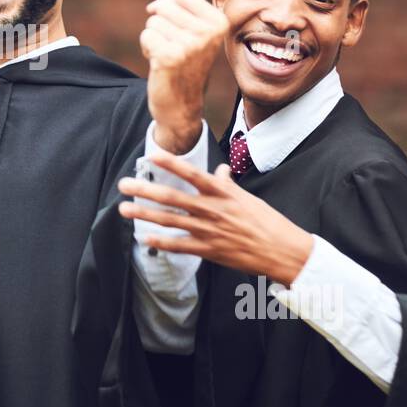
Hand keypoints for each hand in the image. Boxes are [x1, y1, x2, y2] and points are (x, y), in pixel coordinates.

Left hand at [117, 151, 313, 285]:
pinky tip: (144, 239)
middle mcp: (212, 209)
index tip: (151, 156)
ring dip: (145, 214)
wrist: (282, 250)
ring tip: (124, 209)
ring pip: (170, 221)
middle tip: (124, 184)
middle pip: (172, 197)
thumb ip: (228, 184)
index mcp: (223, 193)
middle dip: (145, 190)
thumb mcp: (247, 197)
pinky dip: (161, 243)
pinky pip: (180, 246)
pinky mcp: (209, 250)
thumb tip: (220, 171)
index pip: (192, 173)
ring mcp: (209, 230)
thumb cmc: (267, 221)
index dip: (171, 164)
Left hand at [142, 0, 227, 153]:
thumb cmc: (185, 63)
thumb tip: (155, 4)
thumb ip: (179, 9)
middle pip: (165, 5)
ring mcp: (190, 44)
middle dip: (161, 23)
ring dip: (154, 37)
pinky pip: (146, 35)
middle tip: (173, 45)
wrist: (182, 105)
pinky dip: (147, 48)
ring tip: (168, 55)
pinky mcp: (170, 56)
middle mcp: (208, 32)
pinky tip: (160, 62)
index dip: (171, 8)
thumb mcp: (193, 32)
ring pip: (153, 21)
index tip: (180, 30)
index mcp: (219, 22)